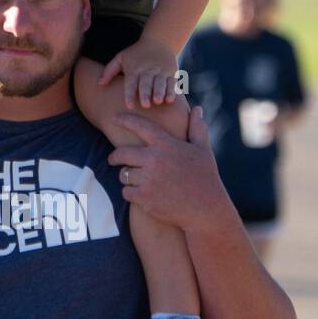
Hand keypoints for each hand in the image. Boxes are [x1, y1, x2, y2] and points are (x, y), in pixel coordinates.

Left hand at [98, 38, 181, 107]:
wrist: (159, 40)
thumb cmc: (136, 53)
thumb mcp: (121, 58)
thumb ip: (109, 71)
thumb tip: (99, 84)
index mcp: (134, 68)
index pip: (130, 82)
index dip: (130, 94)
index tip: (129, 106)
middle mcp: (147, 70)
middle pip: (146, 83)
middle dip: (145, 93)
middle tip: (145, 105)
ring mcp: (160, 71)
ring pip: (160, 83)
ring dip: (159, 92)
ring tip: (157, 101)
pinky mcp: (171, 72)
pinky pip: (172, 82)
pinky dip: (171, 91)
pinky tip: (169, 100)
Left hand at [107, 105, 227, 231]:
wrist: (205, 209)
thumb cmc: (205, 178)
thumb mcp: (203, 150)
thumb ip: (197, 128)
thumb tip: (197, 109)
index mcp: (166, 145)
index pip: (140, 126)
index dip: (124, 120)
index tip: (113, 118)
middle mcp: (154, 160)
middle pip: (121, 153)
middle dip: (114, 157)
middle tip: (113, 159)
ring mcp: (148, 179)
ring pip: (124, 174)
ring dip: (127, 177)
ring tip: (135, 180)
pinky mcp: (144, 198)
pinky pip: (126, 192)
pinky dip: (130, 193)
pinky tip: (139, 194)